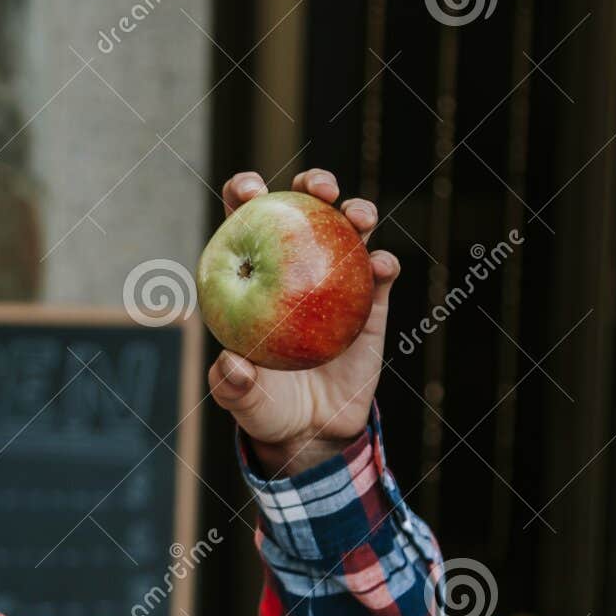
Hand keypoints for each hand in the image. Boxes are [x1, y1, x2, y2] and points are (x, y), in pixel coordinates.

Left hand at [206, 168, 401, 476]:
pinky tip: (381, 266)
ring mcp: (337, 281)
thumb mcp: (243, 402)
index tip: (251, 190)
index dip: (244, 193)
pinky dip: (384, 264)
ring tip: (357, 217)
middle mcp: (297, 268)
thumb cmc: (265, 407)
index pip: (245, 222)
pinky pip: (380, 275)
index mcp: (255, 275)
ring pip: (349, 231)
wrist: (313, 432)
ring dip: (356, 211)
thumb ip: (232, 385)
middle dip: (312, 183)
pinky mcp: (372, 304)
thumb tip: (232, 366)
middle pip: (305, 211)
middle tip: (318, 188)